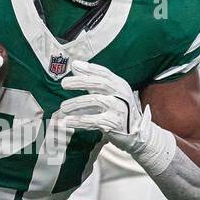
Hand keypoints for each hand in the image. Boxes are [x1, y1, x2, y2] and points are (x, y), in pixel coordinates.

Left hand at [57, 60, 176, 172]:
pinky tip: (66, 122)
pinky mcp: (114, 123)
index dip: (89, 68)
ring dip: (75, 103)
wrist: (136, 134)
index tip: (74, 65)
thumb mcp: (109, 94)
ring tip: (63, 108)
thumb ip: (93, 83)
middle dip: (80, 82)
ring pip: (94, 101)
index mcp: (119, 84)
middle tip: (64, 83)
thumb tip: (75, 67)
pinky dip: (78, 121)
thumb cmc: (118, 111)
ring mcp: (118, 108)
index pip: (104, 73)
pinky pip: (93, 120)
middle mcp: (120, 94)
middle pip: (99, 83)